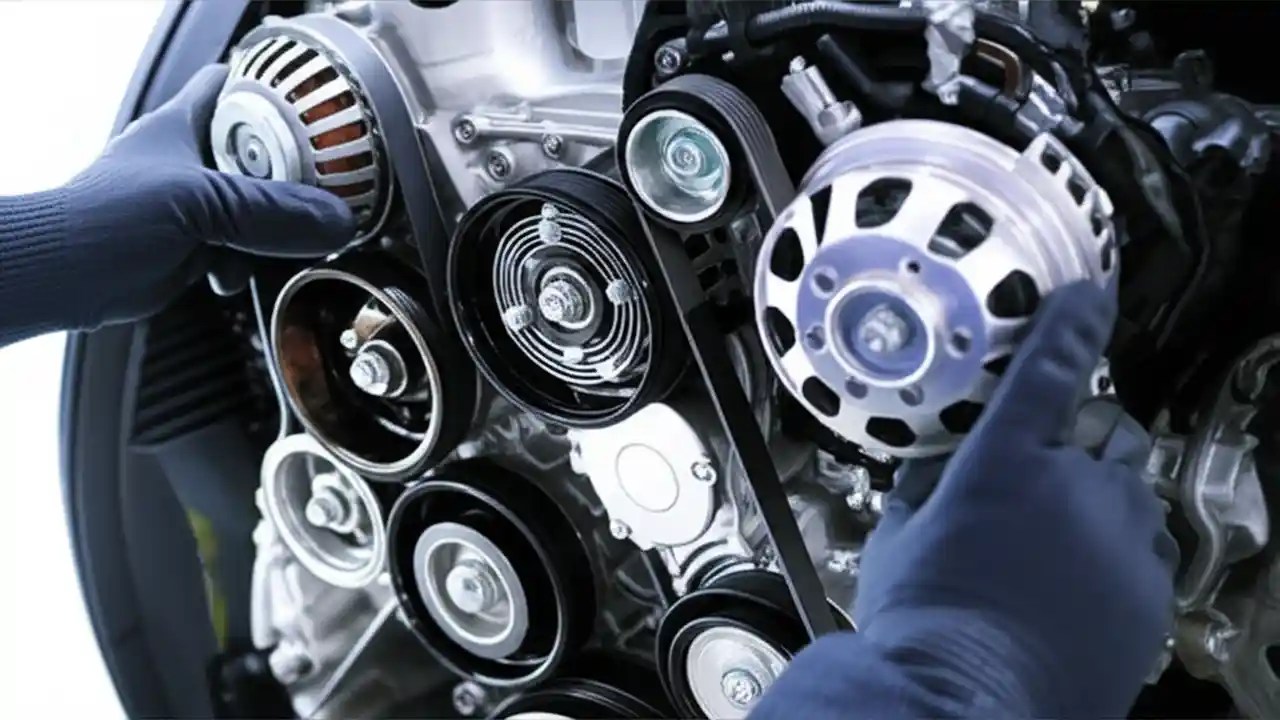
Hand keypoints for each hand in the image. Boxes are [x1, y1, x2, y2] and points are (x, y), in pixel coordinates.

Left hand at [64, 64, 353, 325]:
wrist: (64, 278)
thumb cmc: (103, 220)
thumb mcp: (199, 203)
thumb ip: (270, 212)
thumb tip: (332, 220)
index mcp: (183, 125)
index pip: (236, 87)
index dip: (278, 95)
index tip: (318, 116)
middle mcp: (190, 161)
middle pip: (260, 157)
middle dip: (292, 178)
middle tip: (321, 190)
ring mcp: (193, 206)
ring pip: (256, 209)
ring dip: (271, 231)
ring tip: (277, 243)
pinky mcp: (193, 248)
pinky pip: (242, 250)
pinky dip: (247, 264)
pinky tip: (234, 273)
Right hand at [852, 281, 1175, 716]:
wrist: (966, 704)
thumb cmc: (922, 619)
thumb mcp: (897, 537)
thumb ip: (923, 485)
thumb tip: (936, 464)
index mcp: (1008, 461)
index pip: (1051, 368)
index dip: (1071, 321)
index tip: (1088, 293)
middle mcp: (1079, 488)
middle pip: (1105, 432)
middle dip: (1080, 444)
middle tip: (1041, 482)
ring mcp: (1126, 540)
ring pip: (1131, 490)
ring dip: (1101, 501)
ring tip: (1055, 546)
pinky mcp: (1151, 591)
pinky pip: (1147, 549)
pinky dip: (1117, 553)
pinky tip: (1072, 588)